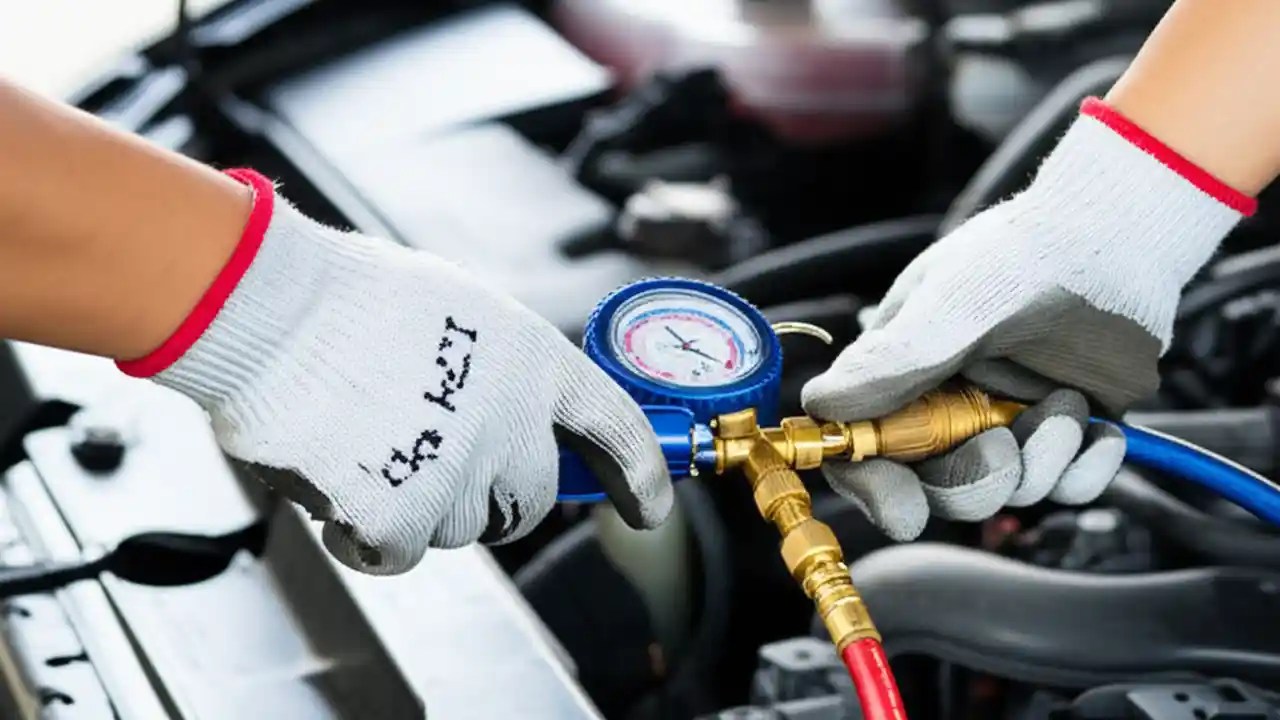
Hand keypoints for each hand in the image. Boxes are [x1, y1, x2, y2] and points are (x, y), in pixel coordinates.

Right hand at [118, 169, 672, 573]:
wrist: (270, 309)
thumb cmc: (351, 297)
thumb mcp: (461, 310)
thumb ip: (504, 368)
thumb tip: (516, 412)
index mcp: (536, 361)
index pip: (618, 430)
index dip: (641, 477)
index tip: (649, 507)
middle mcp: (514, 423)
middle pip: (532, 502)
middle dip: (493, 495)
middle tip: (441, 462)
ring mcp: (460, 474)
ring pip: (456, 527)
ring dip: (417, 503)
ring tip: (367, 439)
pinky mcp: (400, 517)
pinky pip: (397, 552)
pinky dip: (365, 531)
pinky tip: (339, 477)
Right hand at [801, 98, 1253, 541]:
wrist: (1119, 237)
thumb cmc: (1023, 253)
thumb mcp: (948, 303)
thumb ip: (890, 362)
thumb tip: (820, 405)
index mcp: (902, 374)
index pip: (867, 450)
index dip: (877, 487)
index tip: (904, 507)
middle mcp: (950, 405)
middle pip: (939, 488)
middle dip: (974, 480)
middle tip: (1003, 445)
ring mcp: (1010, 420)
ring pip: (1009, 492)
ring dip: (1041, 461)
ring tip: (1063, 404)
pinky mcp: (1067, 432)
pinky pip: (1070, 487)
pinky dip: (1086, 468)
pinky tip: (1097, 430)